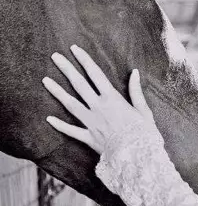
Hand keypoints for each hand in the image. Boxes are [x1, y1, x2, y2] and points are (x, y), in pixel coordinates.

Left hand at [42, 45, 157, 153]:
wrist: (137, 157)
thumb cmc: (144, 134)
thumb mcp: (144, 110)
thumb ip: (136, 91)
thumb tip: (135, 72)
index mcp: (113, 98)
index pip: (96, 74)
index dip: (85, 60)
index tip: (74, 49)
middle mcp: (98, 107)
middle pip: (79, 85)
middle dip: (67, 69)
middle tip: (55, 56)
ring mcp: (91, 122)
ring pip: (70, 104)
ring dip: (57, 92)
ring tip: (45, 80)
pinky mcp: (88, 137)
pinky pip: (71, 131)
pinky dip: (59, 125)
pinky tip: (48, 118)